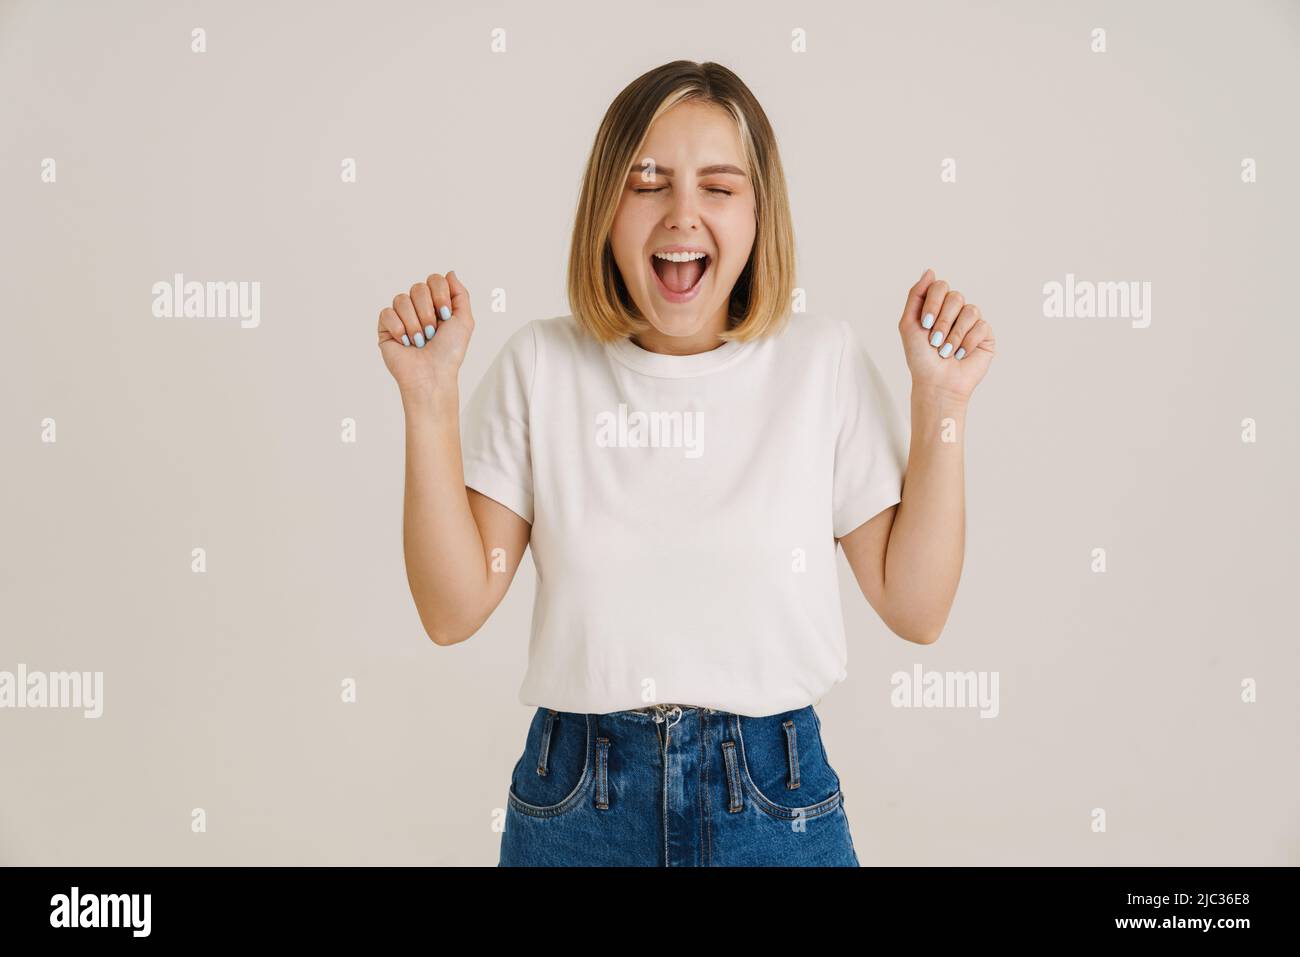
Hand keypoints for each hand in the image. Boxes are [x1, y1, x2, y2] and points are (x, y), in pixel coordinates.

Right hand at [377, 271, 475, 395]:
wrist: (432, 375)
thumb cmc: (449, 353)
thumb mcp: (465, 320)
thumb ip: (460, 294)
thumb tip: (449, 273)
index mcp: (436, 304)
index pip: (434, 280)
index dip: (440, 295)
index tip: (446, 315)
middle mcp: (418, 308)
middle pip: (418, 288)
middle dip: (428, 312)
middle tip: (432, 332)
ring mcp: (401, 316)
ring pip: (401, 299)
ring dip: (415, 323)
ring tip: (420, 341)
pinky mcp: (386, 327)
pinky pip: (387, 313)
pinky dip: (399, 329)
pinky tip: (405, 342)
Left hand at [897, 268, 994, 402]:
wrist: (936, 383)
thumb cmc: (920, 357)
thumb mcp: (909, 324)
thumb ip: (916, 295)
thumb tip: (930, 270)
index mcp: (937, 306)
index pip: (940, 286)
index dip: (933, 303)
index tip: (925, 324)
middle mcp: (955, 311)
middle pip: (956, 296)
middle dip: (943, 321)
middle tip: (935, 341)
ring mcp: (971, 322)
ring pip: (970, 310)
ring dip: (954, 335)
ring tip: (946, 352)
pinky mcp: (985, 334)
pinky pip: (981, 326)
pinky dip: (967, 343)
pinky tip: (960, 355)